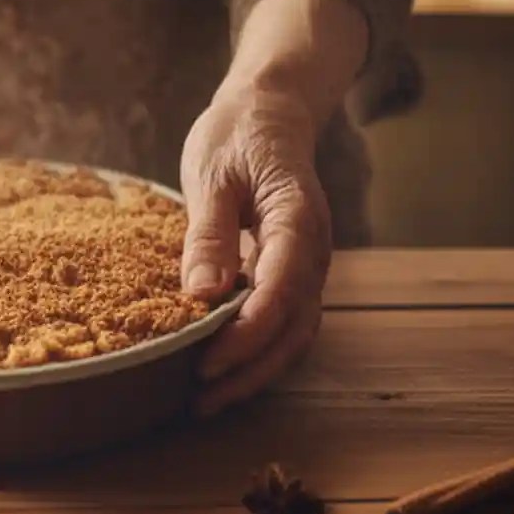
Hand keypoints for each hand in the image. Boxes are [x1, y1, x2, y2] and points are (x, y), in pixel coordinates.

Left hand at [180, 80, 331, 416]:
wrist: (270, 113)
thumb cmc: (238, 136)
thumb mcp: (213, 175)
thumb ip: (209, 234)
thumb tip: (204, 295)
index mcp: (296, 221)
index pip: (280, 291)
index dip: (247, 335)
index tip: (206, 364)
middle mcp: (312, 251)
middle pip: (293, 327)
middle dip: (250, 370)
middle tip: (200, 401)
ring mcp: (306, 266)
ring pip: (294, 334)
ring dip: (255, 372)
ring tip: (207, 401)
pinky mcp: (292, 274)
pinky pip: (285, 323)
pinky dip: (258, 353)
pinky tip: (222, 370)